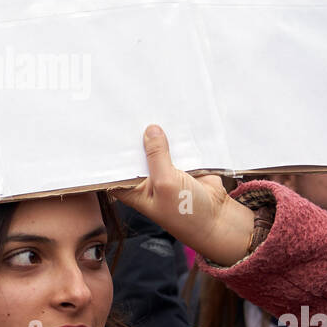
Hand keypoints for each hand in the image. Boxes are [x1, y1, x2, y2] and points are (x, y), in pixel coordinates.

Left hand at [110, 125, 258, 267]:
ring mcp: (164, 169)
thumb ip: (156, 156)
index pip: (116, 166)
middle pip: (136, 152)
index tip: (109, 127)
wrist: (217, 218)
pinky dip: (177, 136)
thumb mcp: (165, 183)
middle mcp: (145, 178)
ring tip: (150, 108)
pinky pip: (177, 145)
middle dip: (136, 136)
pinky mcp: (182, 163)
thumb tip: (151, 129)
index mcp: (132, 189)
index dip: (113, 149)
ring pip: (158, 146)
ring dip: (158, 133)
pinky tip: (172, 117)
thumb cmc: (186, 212)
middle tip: (131, 111)